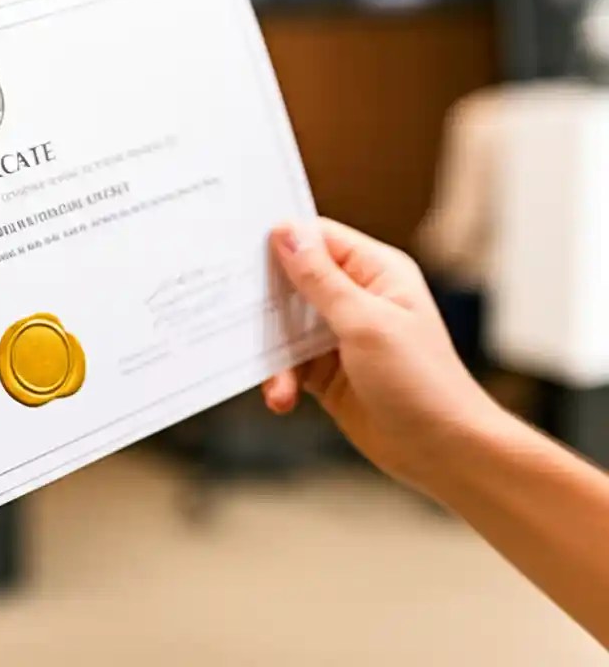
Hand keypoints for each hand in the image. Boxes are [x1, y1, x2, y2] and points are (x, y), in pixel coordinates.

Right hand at [261, 219, 499, 491]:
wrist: (444, 452)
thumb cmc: (421, 382)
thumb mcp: (365, 324)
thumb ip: (321, 279)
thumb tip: (286, 231)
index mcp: (376, 272)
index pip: (319, 239)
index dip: (282, 242)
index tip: (241, 254)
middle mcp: (356, 298)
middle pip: (294, 281)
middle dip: (267, 303)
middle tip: (238, 317)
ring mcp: (340, 336)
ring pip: (284, 326)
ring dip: (273, 353)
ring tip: (277, 383)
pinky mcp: (326, 371)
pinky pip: (287, 362)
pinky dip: (279, 379)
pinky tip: (283, 399)